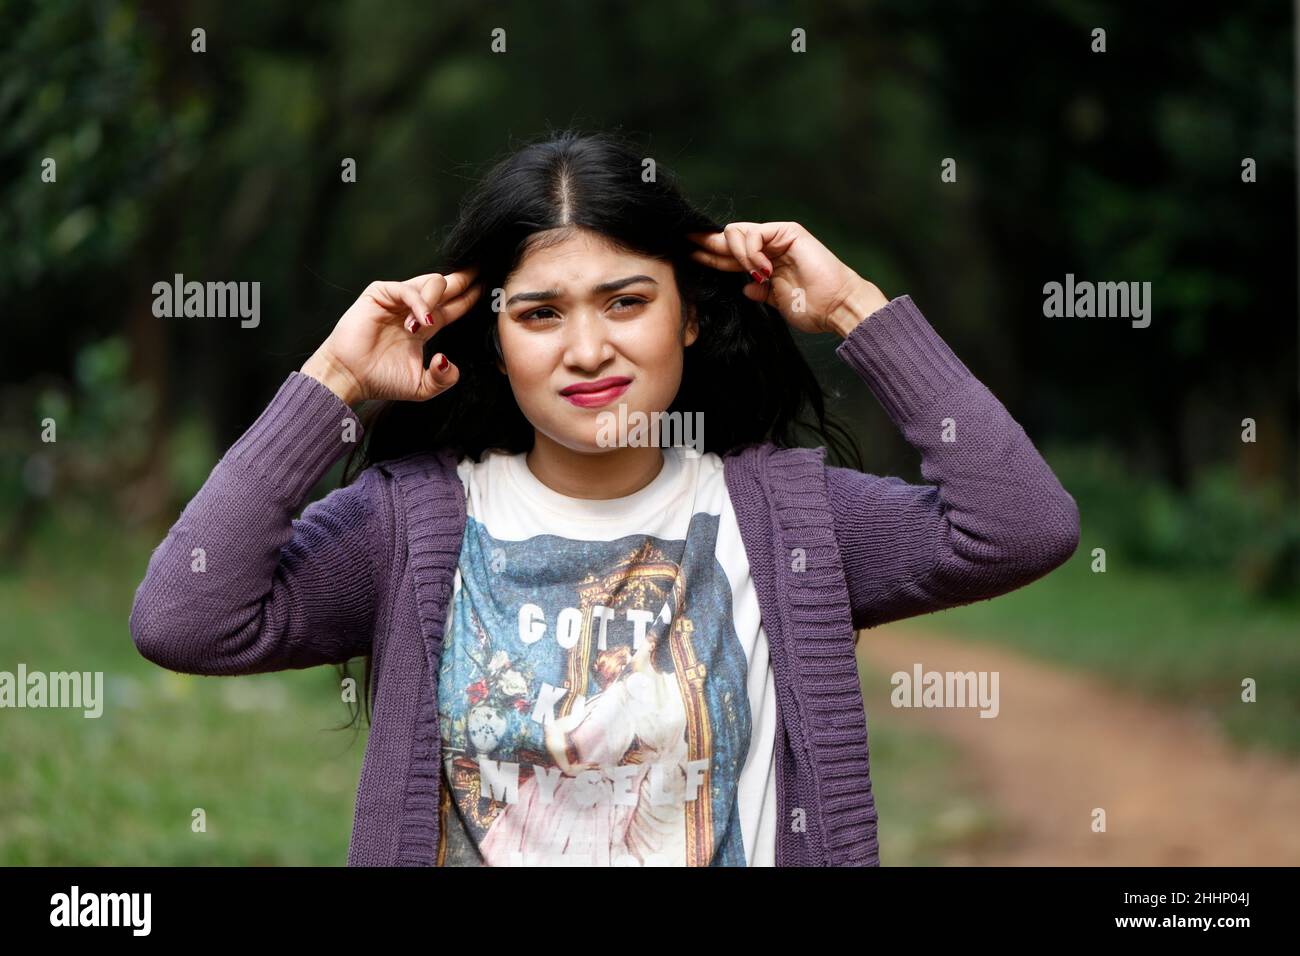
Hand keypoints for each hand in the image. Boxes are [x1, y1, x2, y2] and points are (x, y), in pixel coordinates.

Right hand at [301, 269, 481, 403]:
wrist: (351, 378)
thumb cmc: (381, 381)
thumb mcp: (422, 387)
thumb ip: (444, 379)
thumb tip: (448, 361)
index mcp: (426, 326)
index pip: (454, 306)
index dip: (471, 297)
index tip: (488, 288)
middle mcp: (415, 309)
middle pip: (448, 287)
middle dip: (466, 280)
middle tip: (482, 273)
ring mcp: (398, 299)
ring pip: (432, 283)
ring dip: (437, 299)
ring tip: (427, 325)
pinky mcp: (380, 294)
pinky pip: (407, 289)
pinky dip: (418, 303)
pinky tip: (419, 322)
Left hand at [688, 221, 887, 335]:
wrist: (835, 307)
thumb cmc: (812, 308)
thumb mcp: (777, 301)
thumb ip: (760, 291)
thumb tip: (744, 288)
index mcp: (765, 263)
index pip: (731, 256)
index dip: (710, 255)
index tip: (689, 255)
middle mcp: (770, 247)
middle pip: (729, 238)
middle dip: (708, 244)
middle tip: (689, 247)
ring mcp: (778, 237)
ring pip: (738, 232)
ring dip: (737, 253)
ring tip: (753, 271)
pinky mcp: (788, 231)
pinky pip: (755, 234)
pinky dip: (752, 251)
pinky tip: (761, 268)